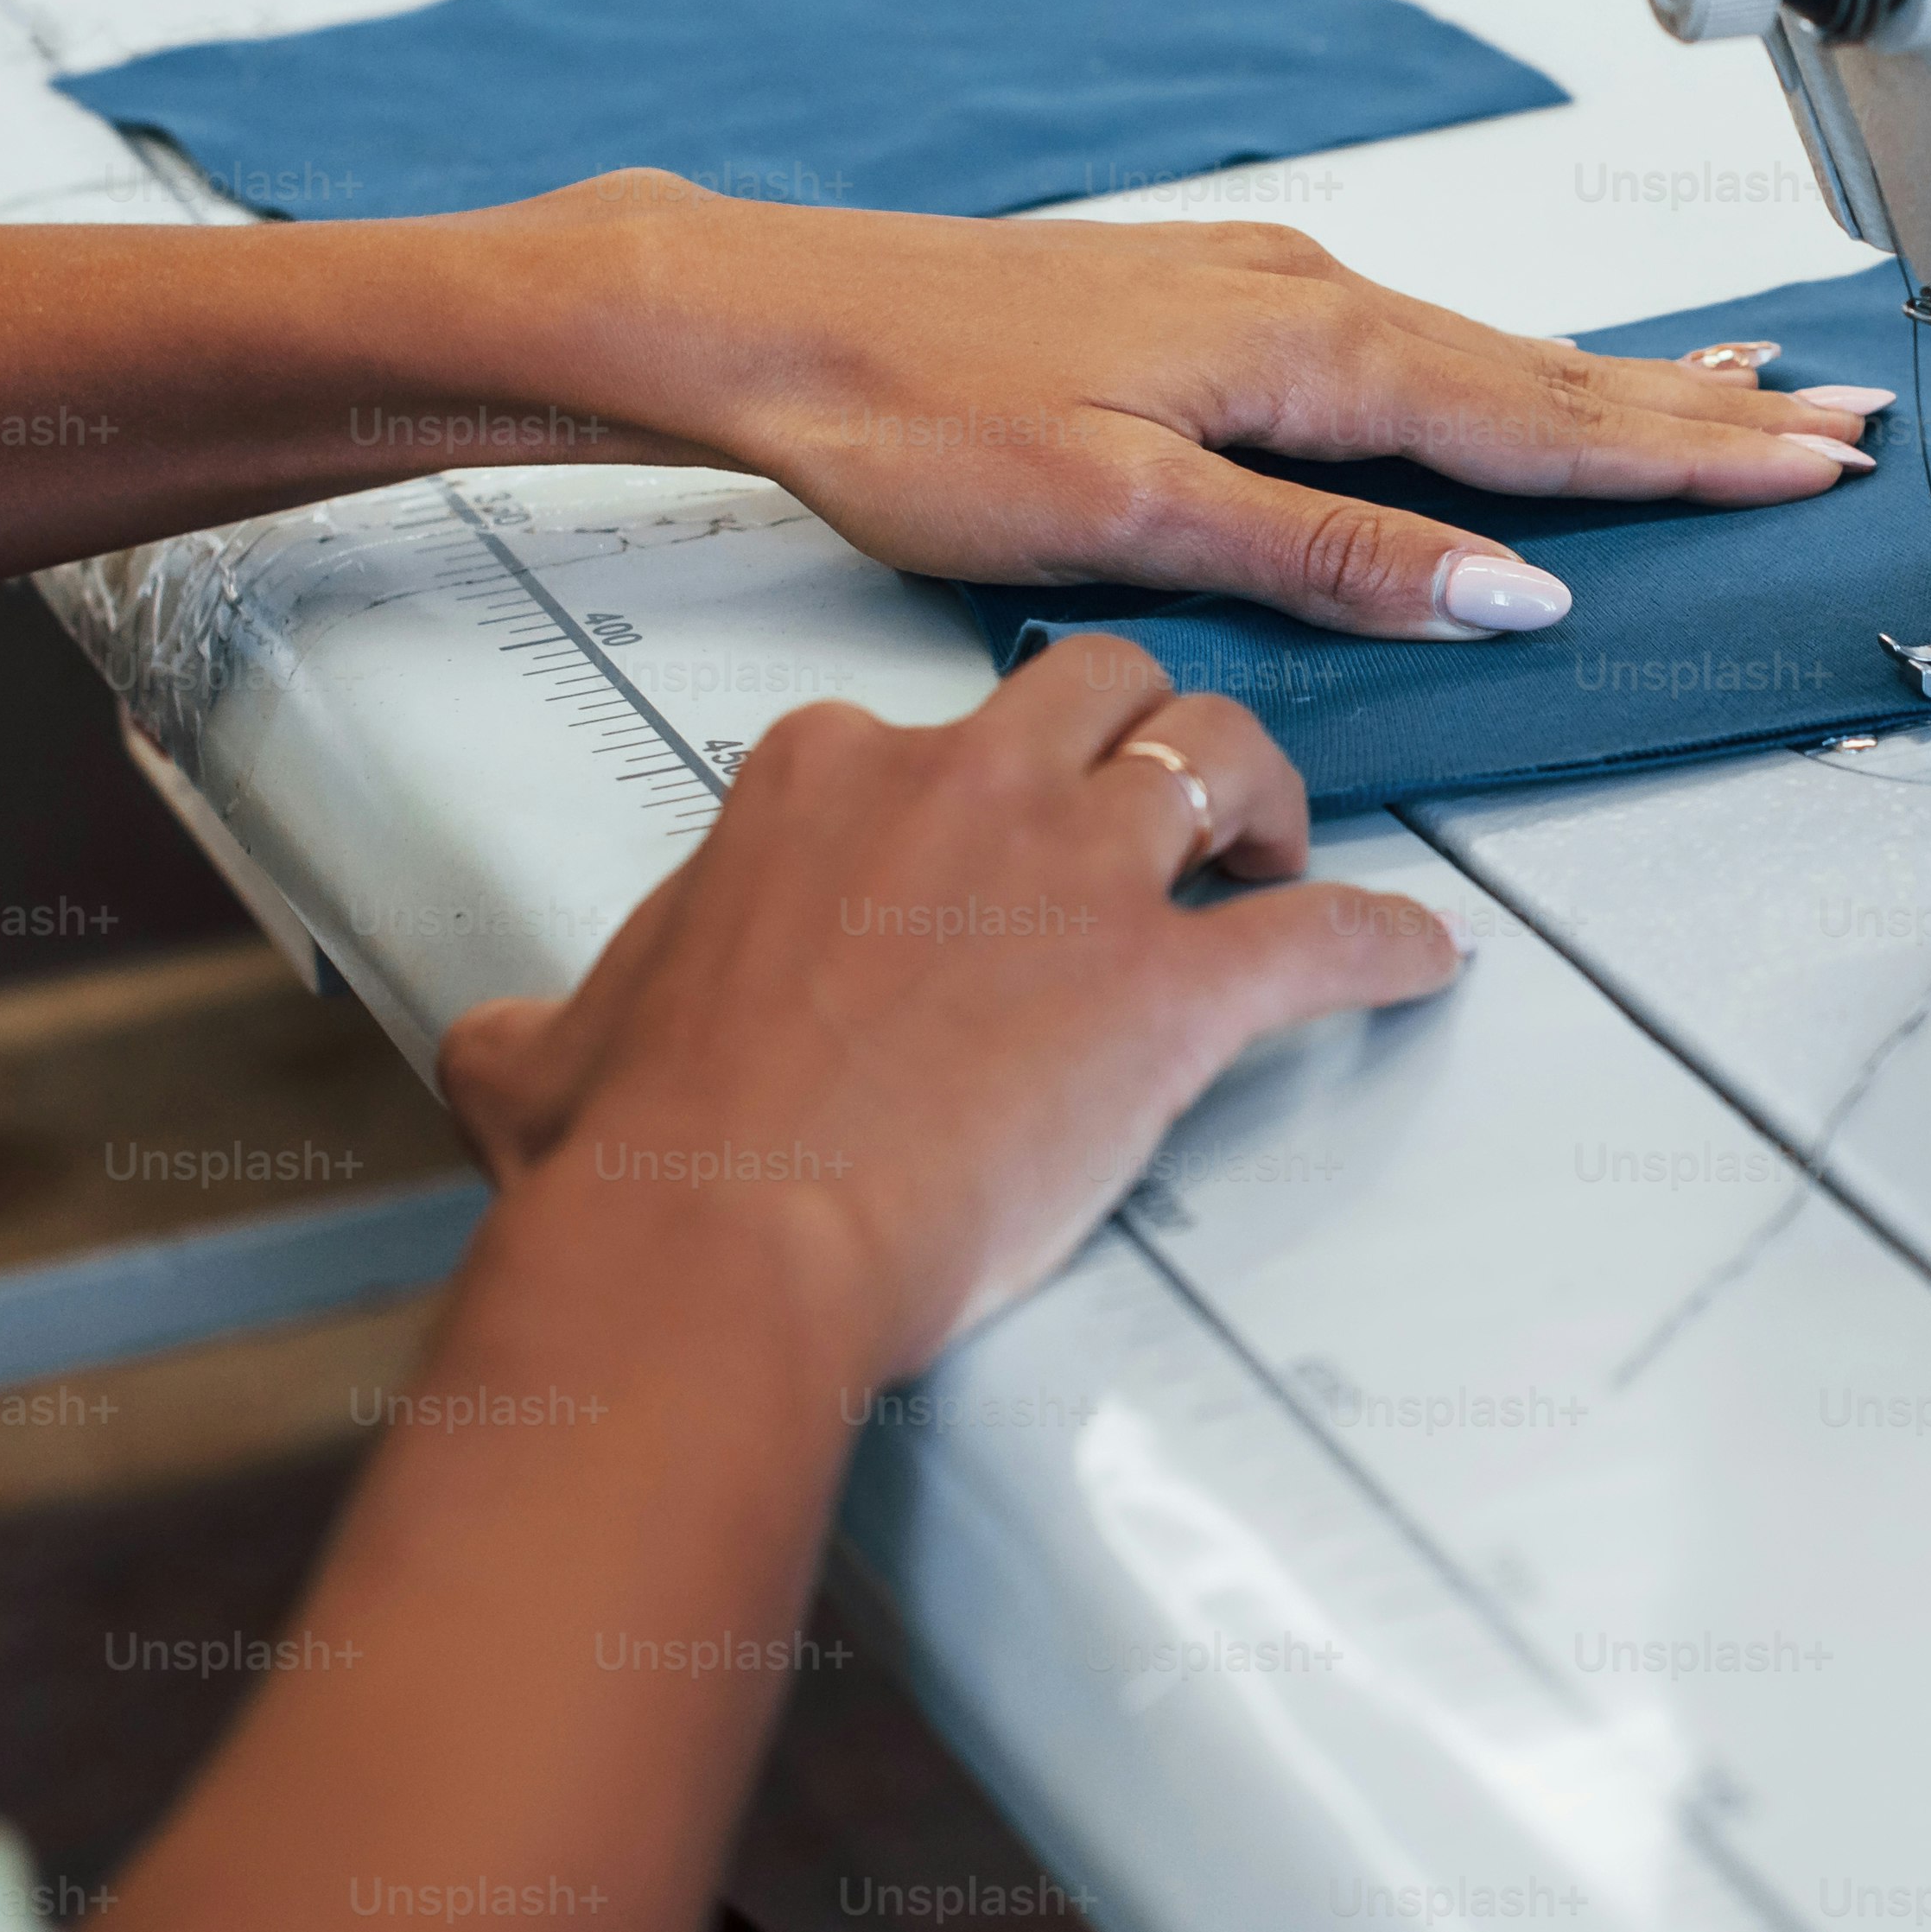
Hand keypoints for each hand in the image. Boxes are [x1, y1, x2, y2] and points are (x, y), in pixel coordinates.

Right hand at [433, 634, 1452, 1387]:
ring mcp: (1074, 875)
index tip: (991, 831)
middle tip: (1172, 803)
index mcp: (819, 780)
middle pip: (1101, 685)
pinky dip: (1385, 942)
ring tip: (1285, 851)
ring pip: (1222, 753)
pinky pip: (1327, 931)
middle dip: (1147, 728)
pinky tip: (1420, 959)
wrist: (722, 1246)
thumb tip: (510, 1045)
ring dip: (1269, 796)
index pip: (923, 725)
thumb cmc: (647, 1164)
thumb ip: (548, 1022)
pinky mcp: (1170, 986)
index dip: (973, 780)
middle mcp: (959, 789)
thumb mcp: (546, 1057)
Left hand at [474, 175, 1893, 636]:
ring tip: (1739, 396)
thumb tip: (1497, 584)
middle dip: (1701, 410)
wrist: (773, 315)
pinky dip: (1516, 366)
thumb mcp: (1126, 508)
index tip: (1809, 464)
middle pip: (1547, 375)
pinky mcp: (1224, 307)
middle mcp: (1309, 302)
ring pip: (1491, 354)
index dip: (1686, 456)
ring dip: (1624, 386)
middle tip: (1838, 424)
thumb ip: (1326, 551)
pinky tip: (1533, 374)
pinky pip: (1423, 344)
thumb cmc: (914, 411)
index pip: (1543, 423)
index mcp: (1308, 353)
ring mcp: (1269, 295)